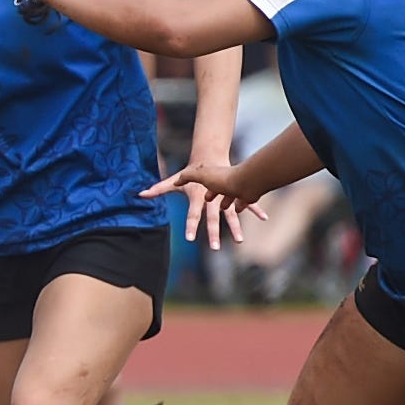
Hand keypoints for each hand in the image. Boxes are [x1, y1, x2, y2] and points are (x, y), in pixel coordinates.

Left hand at [142, 161, 266, 251]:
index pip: (193, 213)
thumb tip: (140, 194)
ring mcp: (226, 196)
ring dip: (236, 227)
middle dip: (214, 233)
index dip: (191, 225)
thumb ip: (159, 188)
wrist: (211, 154)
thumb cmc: (192, 169)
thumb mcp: (176, 179)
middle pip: (213, 218)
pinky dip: (255, 209)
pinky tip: (264, 219)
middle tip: (215, 249)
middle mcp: (213, 199)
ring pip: (231, 214)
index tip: (190, 239)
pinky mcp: (236, 192)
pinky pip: (247, 203)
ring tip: (240, 241)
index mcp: (198, 196)